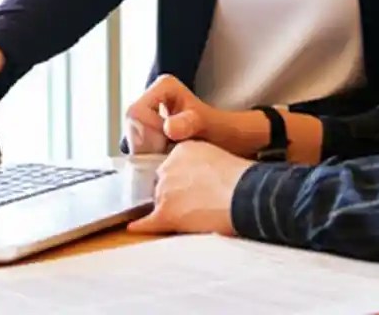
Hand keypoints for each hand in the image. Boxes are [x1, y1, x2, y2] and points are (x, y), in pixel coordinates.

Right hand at [124, 74, 221, 153]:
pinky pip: (136, 145)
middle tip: (168, 151)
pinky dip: (148, 155)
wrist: (222, 140)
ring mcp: (145, 114)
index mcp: (163, 86)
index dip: (148, 131)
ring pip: (132, 137)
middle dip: (147, 143)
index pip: (137, 112)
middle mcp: (150, 97)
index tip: (167, 142)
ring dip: (148, 151)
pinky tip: (163, 156)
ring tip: (168, 154)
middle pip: (131, 124)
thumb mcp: (207, 124)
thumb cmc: (217, 129)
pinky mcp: (144, 130)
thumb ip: (189, 124)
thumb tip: (168, 128)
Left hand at [127, 141, 250, 234]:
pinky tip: (133, 227)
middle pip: (162, 184)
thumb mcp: (217, 155)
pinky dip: (140, 226)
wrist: (245, 194)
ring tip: (189, 217)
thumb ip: (200, 162)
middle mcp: (168, 168)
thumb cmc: (241, 178)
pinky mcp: (166, 213)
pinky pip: (147, 221)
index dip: (182, 179)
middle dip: (173, 194)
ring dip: (168, 210)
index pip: (172, 167)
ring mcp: (164, 191)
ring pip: (157, 202)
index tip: (192, 186)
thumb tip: (199, 177)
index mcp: (181, 151)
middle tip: (194, 203)